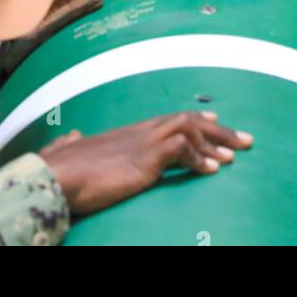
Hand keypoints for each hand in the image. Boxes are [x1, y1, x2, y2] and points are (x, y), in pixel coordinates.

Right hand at [39, 111, 252, 217]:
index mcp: (125, 133)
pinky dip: (199, 158)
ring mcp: (142, 142)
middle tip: (245, 140)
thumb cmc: (56, 170)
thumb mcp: (64, 152)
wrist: (52, 177)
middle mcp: (138, 131)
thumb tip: (71, 134)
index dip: (195, 120)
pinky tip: (212, 171)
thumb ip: (71, 143)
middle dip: (219, 130)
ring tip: (235, 157)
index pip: (168, 118)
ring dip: (216, 143)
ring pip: (189, 128)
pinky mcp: (144, 157)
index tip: (217, 121)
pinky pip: (181, 149)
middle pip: (186, 119)